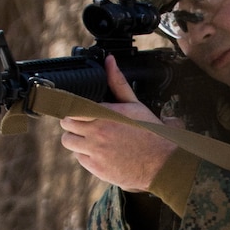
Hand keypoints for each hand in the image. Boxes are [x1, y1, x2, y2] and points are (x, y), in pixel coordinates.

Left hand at [59, 55, 175, 190]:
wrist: (162, 162)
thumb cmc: (151, 133)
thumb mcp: (135, 104)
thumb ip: (118, 82)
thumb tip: (109, 61)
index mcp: (105, 113)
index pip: (73, 106)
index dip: (75, 108)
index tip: (80, 110)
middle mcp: (97, 131)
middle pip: (66, 123)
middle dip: (74, 122)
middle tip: (87, 124)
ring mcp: (95, 151)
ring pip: (68, 141)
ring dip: (77, 138)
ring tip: (92, 138)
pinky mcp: (96, 167)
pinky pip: (79, 158)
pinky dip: (87, 155)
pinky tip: (101, 152)